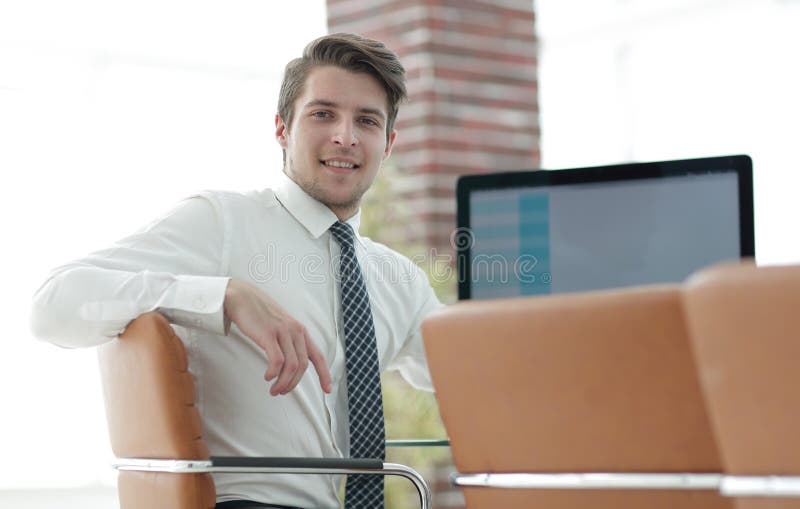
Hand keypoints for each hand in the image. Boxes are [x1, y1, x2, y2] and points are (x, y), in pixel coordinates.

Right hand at [223, 279, 331, 395]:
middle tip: (282, 391)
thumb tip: (292, 364)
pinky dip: (274, 373)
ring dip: (283, 383)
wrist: (242, 297)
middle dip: (293, 383)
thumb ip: (289, 341)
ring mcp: (283, 332)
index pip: (318, 356)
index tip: (327, 390)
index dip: (324, 374)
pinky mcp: (268, 334)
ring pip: (291, 366)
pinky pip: (277, 360)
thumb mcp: (281, 326)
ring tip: (274, 390)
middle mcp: (295, 331)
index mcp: (301, 330)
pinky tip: (268, 377)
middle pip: (302, 366)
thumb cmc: (259, 315)